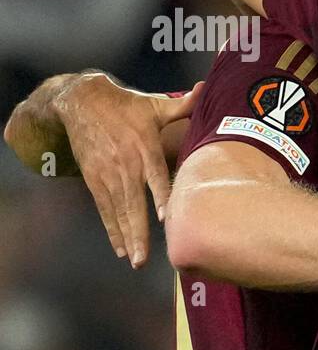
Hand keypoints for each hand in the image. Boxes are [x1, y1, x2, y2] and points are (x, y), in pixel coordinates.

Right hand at [56, 76, 202, 266]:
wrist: (79, 101)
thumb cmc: (125, 104)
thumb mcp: (154, 104)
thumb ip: (182, 105)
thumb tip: (206, 90)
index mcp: (144, 147)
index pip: (154, 175)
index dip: (159, 196)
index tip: (164, 218)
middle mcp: (125, 164)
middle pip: (133, 203)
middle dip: (139, 231)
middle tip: (144, 258)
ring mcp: (107, 174)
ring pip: (118, 211)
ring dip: (126, 236)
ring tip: (136, 260)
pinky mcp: (94, 179)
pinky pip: (104, 209)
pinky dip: (112, 229)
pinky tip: (120, 249)